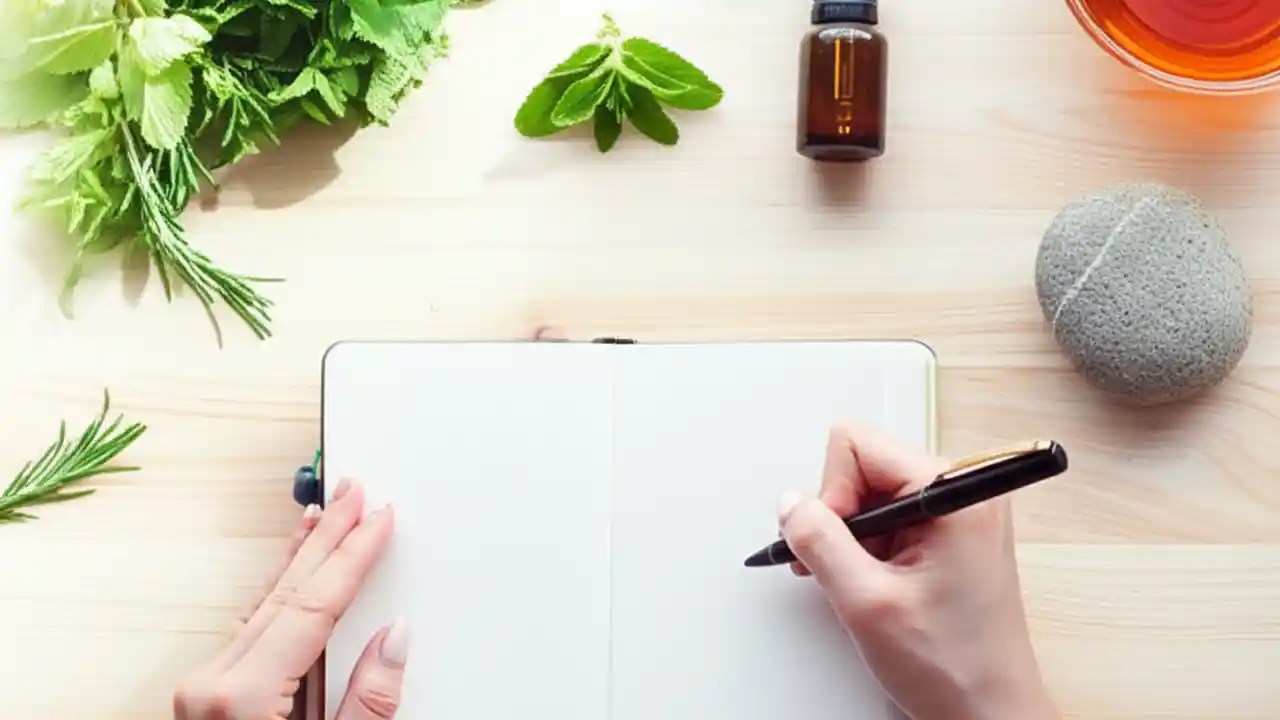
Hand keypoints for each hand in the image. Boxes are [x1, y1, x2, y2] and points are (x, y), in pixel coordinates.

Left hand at [175, 479, 404, 719]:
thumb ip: (368, 700)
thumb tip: (394, 638)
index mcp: (245, 697)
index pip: (313, 607)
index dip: (352, 557)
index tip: (378, 520)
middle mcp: (215, 684)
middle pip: (286, 591)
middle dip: (327, 537)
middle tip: (351, 491)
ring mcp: (205, 687)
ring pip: (264, 602)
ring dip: (300, 556)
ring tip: (323, 515)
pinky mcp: (208, 693)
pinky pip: (251, 625)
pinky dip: (278, 590)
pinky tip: (292, 570)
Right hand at [777, 425, 1057, 719]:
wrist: (989, 714)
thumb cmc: (955, 667)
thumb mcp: (866, 602)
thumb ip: (819, 541)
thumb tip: (790, 502)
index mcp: (955, 492)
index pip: (858, 444)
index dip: (832, 493)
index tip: (838, 542)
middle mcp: (962, 491)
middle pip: (863, 464)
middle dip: (839, 514)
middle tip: (844, 567)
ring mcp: (957, 513)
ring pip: (870, 492)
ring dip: (850, 536)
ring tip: (860, 582)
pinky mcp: (948, 534)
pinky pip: (887, 516)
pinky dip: (865, 546)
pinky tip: (868, 581)